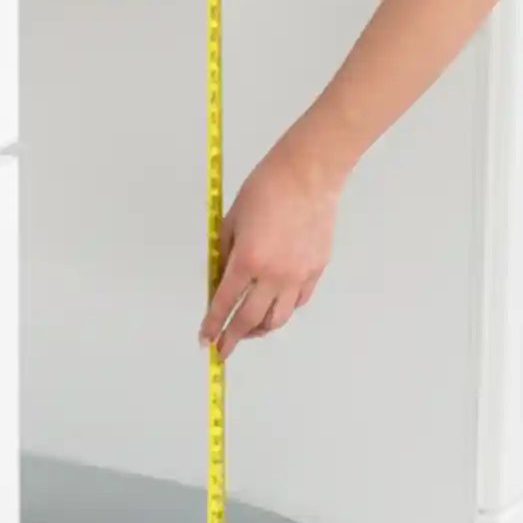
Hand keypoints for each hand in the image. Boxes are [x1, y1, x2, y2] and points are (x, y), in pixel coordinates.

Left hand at [198, 139, 344, 359]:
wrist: (308, 174)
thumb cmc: (267, 189)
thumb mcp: (231, 221)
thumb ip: (224, 254)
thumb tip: (220, 280)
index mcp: (247, 261)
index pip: (223, 304)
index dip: (212, 325)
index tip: (206, 339)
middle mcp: (274, 274)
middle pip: (250, 320)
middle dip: (233, 338)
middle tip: (224, 348)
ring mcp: (298, 275)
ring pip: (278, 318)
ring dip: (259, 329)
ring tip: (249, 331)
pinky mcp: (316, 270)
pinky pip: (298, 302)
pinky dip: (283, 310)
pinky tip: (274, 308)